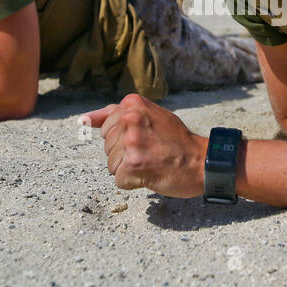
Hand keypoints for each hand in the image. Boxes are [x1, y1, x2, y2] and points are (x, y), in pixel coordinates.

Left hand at [82, 94, 207, 196]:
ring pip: (112, 165)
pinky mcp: (134, 165)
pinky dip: (134, 183)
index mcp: (132, 103)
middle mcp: (130, 119)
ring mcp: (132, 142)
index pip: (106, 127)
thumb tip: (83, 120)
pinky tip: (152, 173)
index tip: (148, 137)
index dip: (125, 138)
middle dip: (126, 154)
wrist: (203, 161)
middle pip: (108, 147)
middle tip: (152, 151)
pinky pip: (120, 181)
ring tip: (153, 162)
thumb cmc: (176, 140)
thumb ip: (114, 115)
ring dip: (130, 169)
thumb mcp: (148, 115)